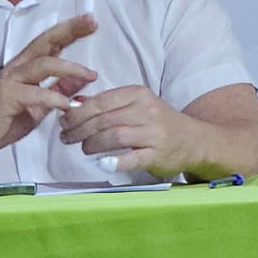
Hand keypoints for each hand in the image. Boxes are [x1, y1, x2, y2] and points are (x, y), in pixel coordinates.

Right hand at [0, 14, 97, 162]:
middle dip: (70, 30)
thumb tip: (84, 79)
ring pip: (43, 64)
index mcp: (26, 67)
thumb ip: (59, 90)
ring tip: (90, 75)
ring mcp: (10, 80)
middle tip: (92, 22)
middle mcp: (18, 67)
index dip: (70, 30)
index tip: (91, 21)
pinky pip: (35, 93)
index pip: (50, 42)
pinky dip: (53, 97)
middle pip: (46, 42)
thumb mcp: (39, 106)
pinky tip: (67, 105)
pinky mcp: (6, 96)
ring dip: (69, 67)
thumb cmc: (4, 121)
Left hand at [59, 85, 198, 177]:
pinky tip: (102, 163)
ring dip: (92, 144)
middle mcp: (147, 111)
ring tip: (83, 149)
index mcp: (139, 94)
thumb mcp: (137, 104)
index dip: (78, 112)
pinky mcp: (156, 154)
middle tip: (66, 138)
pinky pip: (130, 158)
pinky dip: (113, 162)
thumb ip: (109, 104)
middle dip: (79, 130)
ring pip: (114, 137)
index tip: (65, 120)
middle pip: (104, 120)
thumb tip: (76, 104)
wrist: (192, 140)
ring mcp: (153, 133)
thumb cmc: (158, 122)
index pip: (101, 101)